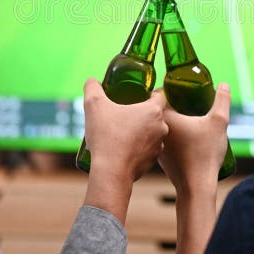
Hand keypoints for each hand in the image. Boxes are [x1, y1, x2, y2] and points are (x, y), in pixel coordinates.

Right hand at [82, 78, 167, 223]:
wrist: (110, 172)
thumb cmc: (106, 136)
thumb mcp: (94, 105)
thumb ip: (93, 88)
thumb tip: (91, 81)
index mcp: (154, 111)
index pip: (160, 94)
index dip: (149, 92)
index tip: (137, 94)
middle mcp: (162, 128)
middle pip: (155, 114)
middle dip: (141, 112)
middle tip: (125, 112)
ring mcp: (158, 146)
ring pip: (152, 132)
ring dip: (140, 131)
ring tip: (122, 131)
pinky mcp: (152, 162)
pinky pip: (147, 149)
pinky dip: (137, 147)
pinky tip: (123, 148)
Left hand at [158, 83, 230, 194]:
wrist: (196, 188)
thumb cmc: (205, 154)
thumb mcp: (218, 122)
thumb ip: (222, 101)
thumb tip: (224, 85)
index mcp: (162, 117)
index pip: (157, 93)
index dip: (170, 88)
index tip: (182, 88)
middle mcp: (153, 131)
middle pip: (158, 110)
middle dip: (171, 103)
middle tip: (186, 100)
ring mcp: (155, 146)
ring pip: (160, 127)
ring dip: (171, 122)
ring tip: (188, 119)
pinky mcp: (160, 159)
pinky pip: (163, 141)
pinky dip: (172, 137)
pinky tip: (187, 139)